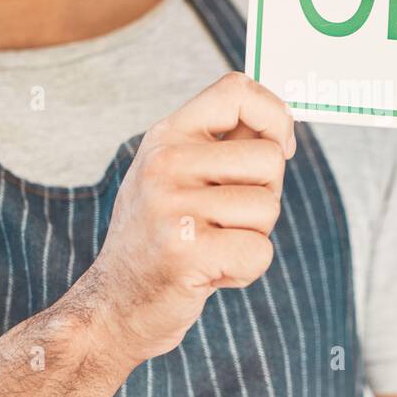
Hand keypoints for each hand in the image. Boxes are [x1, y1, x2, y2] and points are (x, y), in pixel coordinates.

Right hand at [88, 72, 295, 362]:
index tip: (280, 147)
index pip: (237, 89)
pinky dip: (245, 270)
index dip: (275, 115)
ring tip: (210, 247)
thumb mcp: (176, 176)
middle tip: (223, 222)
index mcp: (166, 136)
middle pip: (270, 158)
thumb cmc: (160, 238)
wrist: (113, 306)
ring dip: (252, 237)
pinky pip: (260, 252)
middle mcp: (165, 163)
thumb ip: (223, 146)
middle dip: (265, 196)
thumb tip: (284, 123)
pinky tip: (209, 273)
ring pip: (268, 208)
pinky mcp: (186, 252)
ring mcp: (172, 206)